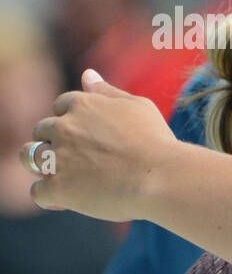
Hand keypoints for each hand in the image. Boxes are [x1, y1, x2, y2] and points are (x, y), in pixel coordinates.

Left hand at [23, 69, 183, 221]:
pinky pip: (38, 192)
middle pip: (41, 130)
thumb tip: (87, 74)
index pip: (61, 107)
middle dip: (56, 142)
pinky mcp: (59, 188)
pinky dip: (50, 197)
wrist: (161, 177)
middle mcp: (64, 128)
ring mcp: (58, 158)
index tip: (90, 136)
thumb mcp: (138, 106)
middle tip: (82, 159)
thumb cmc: (156, 141)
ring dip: (43, 165)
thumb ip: (108, 91)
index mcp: (82, 105)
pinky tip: (67, 199)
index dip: (73, 121)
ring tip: (68, 177)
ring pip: (29, 156)